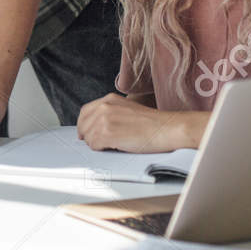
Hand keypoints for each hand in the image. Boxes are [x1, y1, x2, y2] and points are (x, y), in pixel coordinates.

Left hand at [76, 93, 191, 152]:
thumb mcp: (127, 110)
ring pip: (88, 137)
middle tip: (101, 144)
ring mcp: (105, 119)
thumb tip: (94, 127)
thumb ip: (110, 113)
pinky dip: (102, 150)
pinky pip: (94, 145)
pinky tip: (115, 147)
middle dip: (90, 136)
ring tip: (113, 144)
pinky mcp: (107, 133)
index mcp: (109, 99)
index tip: (85, 134)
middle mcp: (104, 107)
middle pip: (83, 125)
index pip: (85, 112)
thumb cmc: (152, 124)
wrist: (167, 128)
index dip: (83, 125)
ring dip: (97, 144)